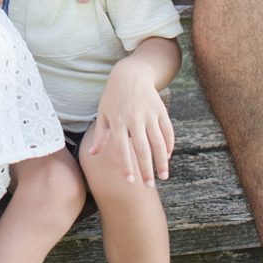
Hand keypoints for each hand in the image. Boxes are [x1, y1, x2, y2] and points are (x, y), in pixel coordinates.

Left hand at [86, 64, 174, 185]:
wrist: (131, 75)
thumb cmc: (113, 97)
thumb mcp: (103, 113)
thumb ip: (101, 135)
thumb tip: (93, 154)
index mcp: (118, 121)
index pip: (122, 148)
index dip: (126, 166)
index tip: (130, 181)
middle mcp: (134, 119)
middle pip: (142, 149)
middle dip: (146, 170)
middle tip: (149, 187)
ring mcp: (149, 115)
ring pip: (158, 143)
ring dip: (161, 162)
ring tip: (163, 177)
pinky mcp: (161, 111)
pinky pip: (168, 132)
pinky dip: (169, 145)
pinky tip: (167, 157)